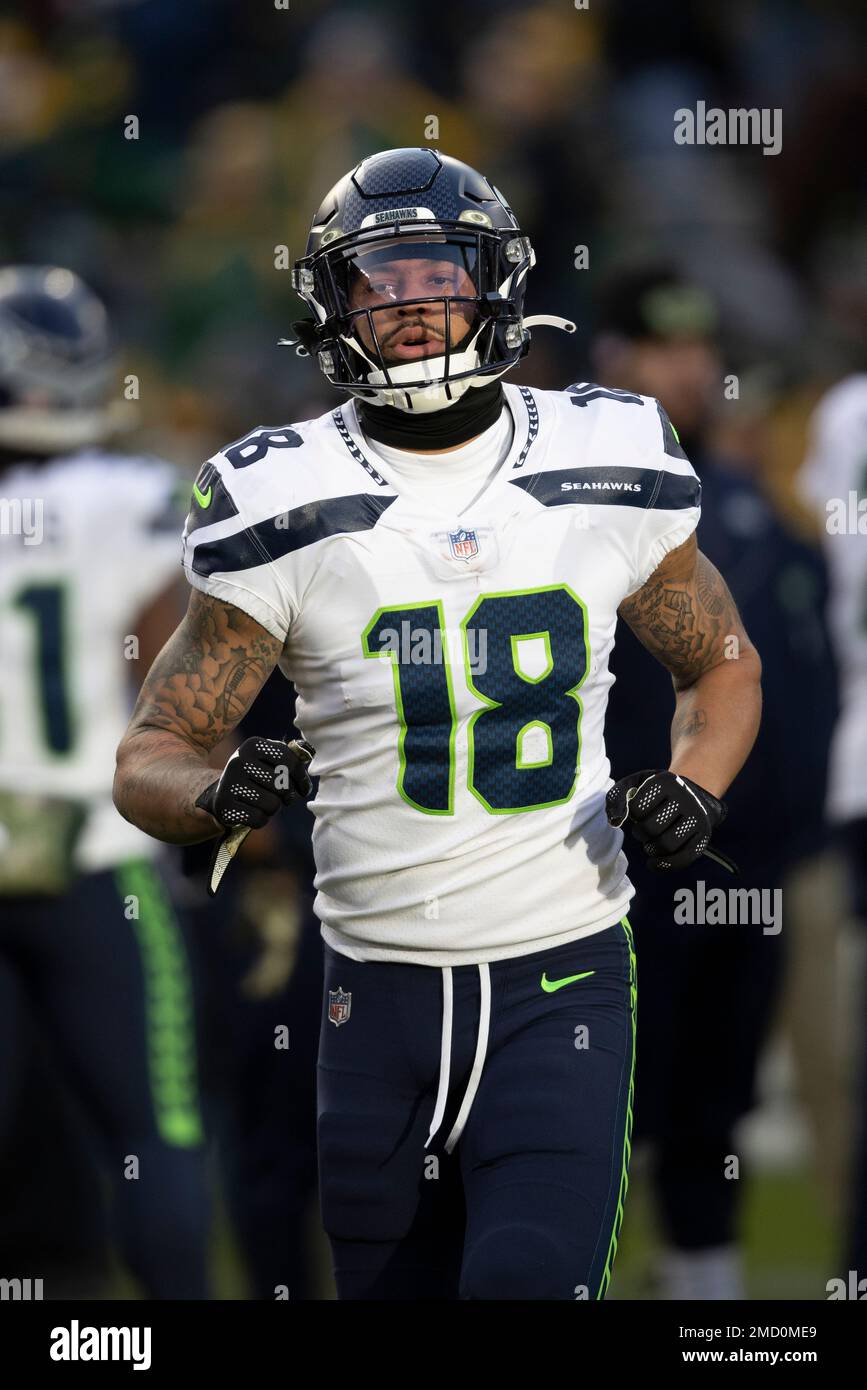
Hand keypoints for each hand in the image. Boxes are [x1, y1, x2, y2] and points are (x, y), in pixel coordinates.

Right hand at [195, 736, 312, 831]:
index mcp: (253, 745)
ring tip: (264, 803)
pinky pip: (259, 819)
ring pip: (272, 804)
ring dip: (273, 809)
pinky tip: (253, 812)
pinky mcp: (225, 806)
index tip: (304, 788)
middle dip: (287, 796)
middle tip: (282, 798)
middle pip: (282, 786)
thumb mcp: (268, 760)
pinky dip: (261, 820)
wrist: (221, 794)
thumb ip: (290, 756)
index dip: (301, 778)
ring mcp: (230, 783)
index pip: (289, 761)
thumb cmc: (255, 776)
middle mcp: (239, 760)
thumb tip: (309, 753)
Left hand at [605, 768, 726, 871]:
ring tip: (649, 843)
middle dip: (640, 833)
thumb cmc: (656, 794)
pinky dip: (664, 865)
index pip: (638, 807)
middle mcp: (685, 799)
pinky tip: (653, 863)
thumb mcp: (635, 784)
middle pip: (652, 828)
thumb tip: (615, 821)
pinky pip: (683, 859)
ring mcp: (697, 819)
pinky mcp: (703, 837)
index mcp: (665, 783)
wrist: (691, 796)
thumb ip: (617, 796)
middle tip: (642, 830)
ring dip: (651, 849)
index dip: (632, 814)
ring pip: (667, 845)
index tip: (638, 812)